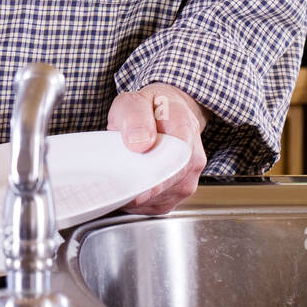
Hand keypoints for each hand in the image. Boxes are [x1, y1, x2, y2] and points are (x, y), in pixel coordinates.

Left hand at [107, 81, 207, 215]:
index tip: (134, 188)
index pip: (174, 162)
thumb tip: (139, 143)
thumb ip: (135, 117)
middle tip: (113, 182)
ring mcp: (186, 181)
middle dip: (136, 187)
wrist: (167, 115)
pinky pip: (154, 206)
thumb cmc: (151, 108)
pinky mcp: (175, 195)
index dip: (154, 179)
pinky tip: (128, 185)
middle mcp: (192, 161)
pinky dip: (137, 201)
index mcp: (186, 131)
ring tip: (122, 176)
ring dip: (135, 195)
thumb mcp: (136, 100)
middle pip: (165, 186)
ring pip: (157, 200)